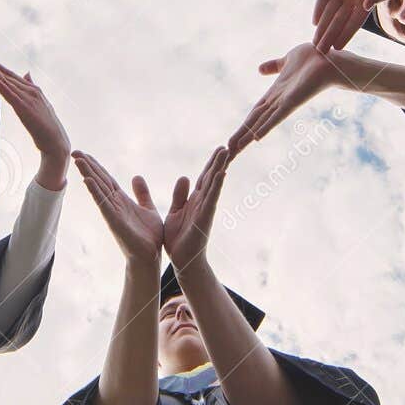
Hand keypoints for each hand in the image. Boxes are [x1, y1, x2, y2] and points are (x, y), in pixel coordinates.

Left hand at [0, 54, 68, 163]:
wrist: (56, 142)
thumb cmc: (48, 127)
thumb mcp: (40, 104)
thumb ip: (32, 88)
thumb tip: (27, 73)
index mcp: (33, 89)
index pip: (11, 75)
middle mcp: (30, 90)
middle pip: (6, 74)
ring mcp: (28, 98)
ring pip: (5, 80)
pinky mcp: (24, 108)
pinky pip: (8, 93)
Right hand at [74, 152, 166, 264]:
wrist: (150, 256)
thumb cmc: (149, 236)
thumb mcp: (148, 208)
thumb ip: (142, 194)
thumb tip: (136, 177)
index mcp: (121, 200)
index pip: (106, 179)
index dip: (96, 165)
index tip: (85, 154)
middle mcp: (114, 204)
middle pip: (99, 180)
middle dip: (87, 165)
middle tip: (74, 151)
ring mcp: (112, 212)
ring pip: (98, 189)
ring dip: (88, 174)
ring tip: (78, 160)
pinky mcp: (114, 221)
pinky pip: (103, 204)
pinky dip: (95, 192)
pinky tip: (88, 180)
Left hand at [163, 146, 228, 273]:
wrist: (182, 260)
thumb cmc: (179, 238)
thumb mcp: (175, 211)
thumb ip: (179, 195)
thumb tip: (185, 177)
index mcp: (195, 199)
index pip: (205, 176)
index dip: (212, 162)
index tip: (221, 147)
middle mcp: (203, 201)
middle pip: (212, 176)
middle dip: (219, 160)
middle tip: (228, 144)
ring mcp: (205, 209)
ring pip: (213, 184)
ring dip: (220, 167)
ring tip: (227, 152)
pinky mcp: (204, 218)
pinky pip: (211, 199)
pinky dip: (216, 186)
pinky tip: (221, 174)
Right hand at [227, 44, 342, 154]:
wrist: (331, 57)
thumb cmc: (314, 58)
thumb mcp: (287, 60)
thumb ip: (274, 66)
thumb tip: (259, 69)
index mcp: (274, 94)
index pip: (254, 113)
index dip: (242, 125)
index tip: (232, 139)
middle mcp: (278, 102)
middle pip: (254, 121)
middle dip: (241, 135)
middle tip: (228, 151)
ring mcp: (285, 103)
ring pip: (262, 122)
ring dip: (248, 136)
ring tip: (235, 149)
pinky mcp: (293, 101)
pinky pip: (277, 116)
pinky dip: (266, 127)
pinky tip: (256, 138)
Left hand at [315, 0, 392, 51]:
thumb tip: (366, 6)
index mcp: (366, 0)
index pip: (354, 22)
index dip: (345, 34)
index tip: (337, 47)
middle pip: (339, 21)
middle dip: (330, 36)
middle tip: (321, 52)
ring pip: (329, 12)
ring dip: (322, 27)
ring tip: (316, 43)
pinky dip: (318, 8)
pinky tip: (314, 21)